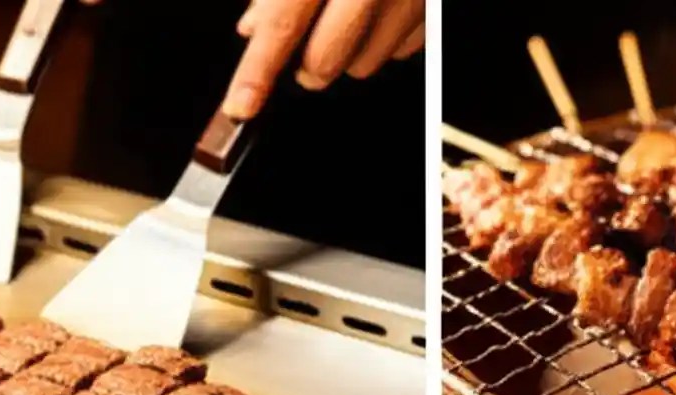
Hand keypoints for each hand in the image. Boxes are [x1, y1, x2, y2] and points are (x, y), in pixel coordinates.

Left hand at [223, 0, 424, 118]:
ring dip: (346, 55)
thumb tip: (255, 27)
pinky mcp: (433, 8)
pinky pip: (403, 49)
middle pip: (326, 58)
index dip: (258, 70)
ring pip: (366, 63)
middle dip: (306, 66)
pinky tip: (376, 13)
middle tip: (299, 53)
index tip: (242, 104)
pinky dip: (382, 42)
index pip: (283, 22)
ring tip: (343, 21)